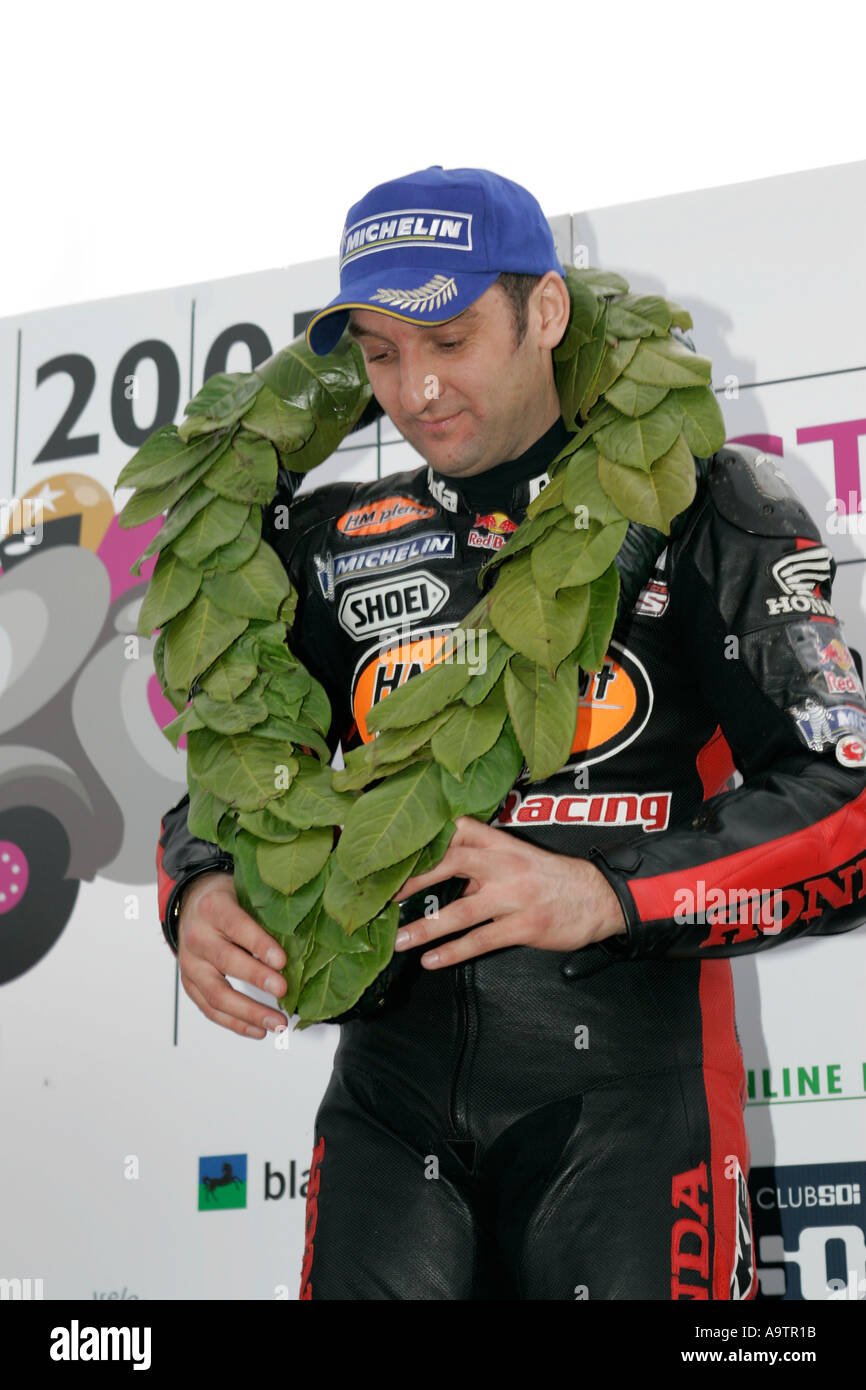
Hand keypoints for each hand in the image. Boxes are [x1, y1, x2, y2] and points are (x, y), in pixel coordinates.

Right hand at [177, 871, 288, 1038]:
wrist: (192, 905)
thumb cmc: (226, 900)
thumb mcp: (243, 894)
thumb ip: (264, 914)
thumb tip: (303, 939)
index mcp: (213, 908)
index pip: (236, 926)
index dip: (259, 944)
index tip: (282, 960)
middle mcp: (197, 936)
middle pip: (226, 961)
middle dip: (257, 978)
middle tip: (283, 990)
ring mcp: (190, 963)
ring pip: (217, 993)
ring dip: (249, 1012)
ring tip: (277, 1022)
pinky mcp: (189, 984)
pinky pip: (210, 1009)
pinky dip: (235, 1023)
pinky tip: (258, 1030)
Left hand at [391, 816, 625, 968]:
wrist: (600, 897)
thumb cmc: (554, 878)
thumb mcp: (518, 859)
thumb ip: (482, 866)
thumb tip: (446, 876)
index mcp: (502, 844)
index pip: (458, 831)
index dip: (426, 840)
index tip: (397, 853)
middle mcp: (505, 865)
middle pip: (451, 862)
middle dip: (415, 878)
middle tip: (384, 895)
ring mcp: (515, 896)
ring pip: (461, 910)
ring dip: (426, 927)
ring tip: (400, 940)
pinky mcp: (524, 926)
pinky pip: (481, 940)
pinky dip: (453, 952)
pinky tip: (432, 960)